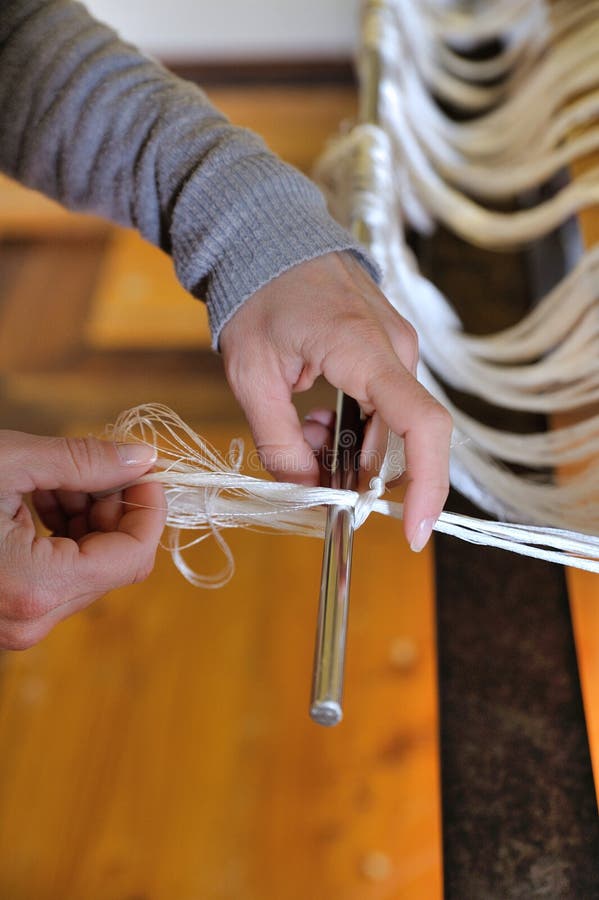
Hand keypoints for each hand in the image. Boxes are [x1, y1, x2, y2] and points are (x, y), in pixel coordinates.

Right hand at [0, 432, 165, 648]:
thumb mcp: (10, 463)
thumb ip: (83, 461)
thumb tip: (144, 458)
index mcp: (37, 587)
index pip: (135, 555)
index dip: (149, 508)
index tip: (145, 470)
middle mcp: (31, 619)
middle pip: (115, 562)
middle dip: (115, 507)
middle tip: (96, 464)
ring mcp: (18, 623)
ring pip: (89, 567)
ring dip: (87, 516)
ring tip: (56, 477)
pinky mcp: (9, 614)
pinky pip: (58, 575)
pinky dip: (61, 534)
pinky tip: (41, 498)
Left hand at [220, 251, 451, 551]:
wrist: (264, 235)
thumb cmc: (255, 294)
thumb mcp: (251, 376)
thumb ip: (279, 442)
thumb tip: (307, 493)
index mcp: (365, 351)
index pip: (423, 427)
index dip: (426, 487)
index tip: (410, 531)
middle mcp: (397, 349)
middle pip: (402, 438)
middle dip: (360, 472)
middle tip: (308, 475)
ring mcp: (397, 346)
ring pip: (390, 426)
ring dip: (349, 448)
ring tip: (298, 432)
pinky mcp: (388, 349)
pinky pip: (383, 405)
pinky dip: (352, 426)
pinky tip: (314, 416)